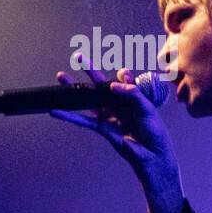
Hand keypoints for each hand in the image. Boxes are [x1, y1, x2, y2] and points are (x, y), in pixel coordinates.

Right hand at [49, 52, 177, 183]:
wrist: (152, 155)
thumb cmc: (155, 131)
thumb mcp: (147, 109)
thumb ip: (132, 94)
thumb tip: (113, 84)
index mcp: (132, 96)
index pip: (122, 78)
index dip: (121, 75)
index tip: (123, 77)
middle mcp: (118, 103)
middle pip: (101, 84)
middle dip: (89, 69)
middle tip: (78, 57)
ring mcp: (109, 115)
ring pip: (88, 99)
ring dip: (74, 89)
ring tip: (61, 77)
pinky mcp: (102, 128)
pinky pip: (84, 120)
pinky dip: (69, 117)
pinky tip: (56, 111)